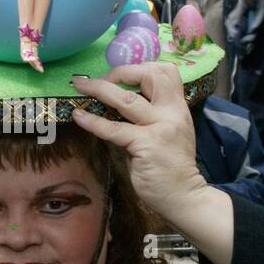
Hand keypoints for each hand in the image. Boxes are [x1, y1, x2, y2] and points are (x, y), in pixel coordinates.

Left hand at [71, 64, 203, 221]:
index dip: (139, 67)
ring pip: (127, 99)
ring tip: (79, 87)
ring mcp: (160, 127)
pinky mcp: (146, 145)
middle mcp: (172, 112)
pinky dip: (93, 121)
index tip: (119, 75)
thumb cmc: (171, 167)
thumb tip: (117, 104)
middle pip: (151, 74)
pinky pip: (114, 128)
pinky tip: (79, 116)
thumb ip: (149, 116)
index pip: (165, 71)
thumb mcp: (168, 133)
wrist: (184, 196)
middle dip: (120, 72)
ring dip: (99, 89)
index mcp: (178, 107)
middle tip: (99, 79)